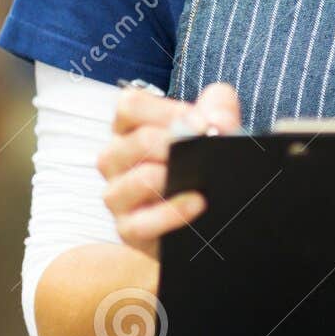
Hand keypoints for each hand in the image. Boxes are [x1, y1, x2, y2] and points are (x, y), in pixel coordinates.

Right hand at [95, 81, 240, 260]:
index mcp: (130, 130)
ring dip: (172, 177)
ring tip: (199, 178)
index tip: (200, 122)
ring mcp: (118, 196)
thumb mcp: (213, 127)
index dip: (166, 110)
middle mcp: (116, 160)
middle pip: (136, 142)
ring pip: (136, 181)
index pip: (130, 106)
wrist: (209, 212)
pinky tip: (198, 203)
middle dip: (175, 143)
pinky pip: (142, 223)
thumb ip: (218, 107)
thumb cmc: (201, 163)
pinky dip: (173, 212)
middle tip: (204, 148)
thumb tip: (215, 122)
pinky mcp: (129, 229)